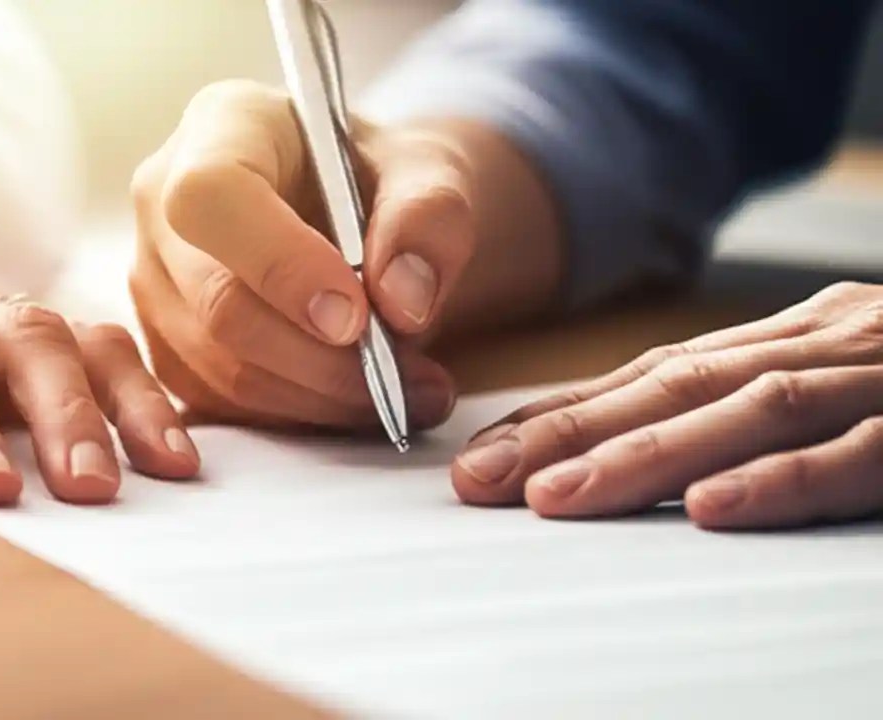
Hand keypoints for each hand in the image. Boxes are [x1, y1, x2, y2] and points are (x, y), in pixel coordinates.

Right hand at [129, 80, 560, 429]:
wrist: (359, 210)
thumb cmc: (382, 177)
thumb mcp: (431, 170)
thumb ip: (428, 219)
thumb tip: (402, 302)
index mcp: (220, 127)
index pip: (213, 197)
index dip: (281, 266)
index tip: (358, 317)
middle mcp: (162, 201)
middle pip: (218, 302)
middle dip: (325, 359)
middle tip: (411, 375)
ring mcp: (153, 280)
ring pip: (223, 368)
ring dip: (324, 398)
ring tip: (409, 391)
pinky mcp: (166, 346)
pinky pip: (223, 404)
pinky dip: (300, 415)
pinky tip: (358, 400)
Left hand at [452, 282, 882, 529]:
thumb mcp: (857, 369)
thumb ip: (773, 396)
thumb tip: (674, 451)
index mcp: (799, 335)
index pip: (662, 371)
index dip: (569, 410)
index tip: (487, 450)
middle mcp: (824, 345)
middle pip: (677, 386)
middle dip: (569, 433)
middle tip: (479, 478)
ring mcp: (878, 382)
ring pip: (746, 410)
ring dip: (643, 454)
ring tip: (552, 495)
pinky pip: (854, 454)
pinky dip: (777, 480)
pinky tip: (707, 508)